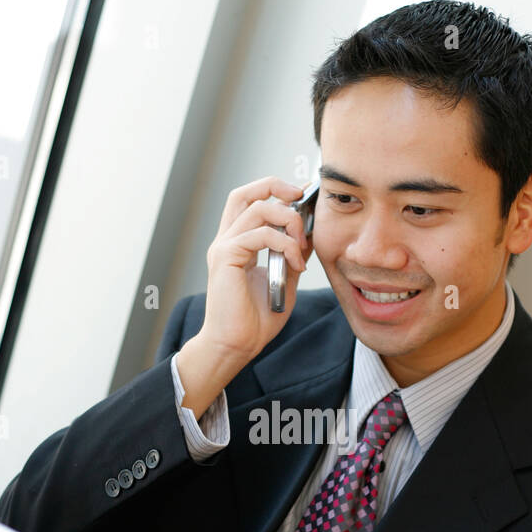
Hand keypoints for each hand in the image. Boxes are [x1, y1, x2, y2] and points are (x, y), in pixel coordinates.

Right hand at [176, 176, 312, 416]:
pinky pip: (259, 234)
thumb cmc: (255, 321)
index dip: (275, 191)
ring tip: (301, 245)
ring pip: (257, 208)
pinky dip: (283, 243)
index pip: (251, 202)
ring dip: (288, 220)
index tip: (302, 197)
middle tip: (300, 197)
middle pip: (244, 193)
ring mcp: (223, 247)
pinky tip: (294, 262)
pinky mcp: (225, 257)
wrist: (236, 345)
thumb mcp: (284, 281)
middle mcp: (227, 241)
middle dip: (275, 186)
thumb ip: (291, 256)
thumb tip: (308, 236)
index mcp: (238, 244)